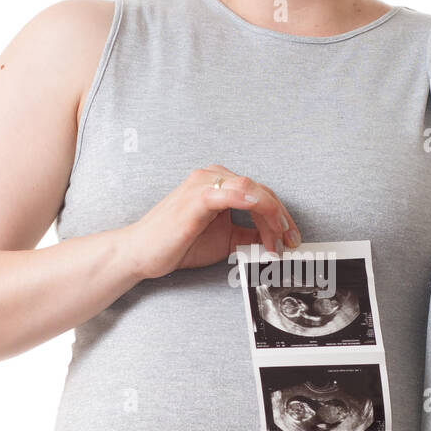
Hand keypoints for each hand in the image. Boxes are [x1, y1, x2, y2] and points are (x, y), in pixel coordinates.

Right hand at [124, 165, 299, 280]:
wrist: (142, 252)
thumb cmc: (177, 243)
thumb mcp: (224, 240)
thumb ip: (248, 235)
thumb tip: (272, 240)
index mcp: (219, 183)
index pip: (260, 194)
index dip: (280, 217)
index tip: (289, 239)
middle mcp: (212, 178)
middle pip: (260, 190)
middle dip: (280, 218)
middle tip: (289, 241)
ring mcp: (203, 185)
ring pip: (251, 189)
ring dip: (270, 214)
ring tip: (277, 237)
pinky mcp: (196, 197)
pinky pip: (228, 193)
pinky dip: (248, 199)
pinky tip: (259, 208)